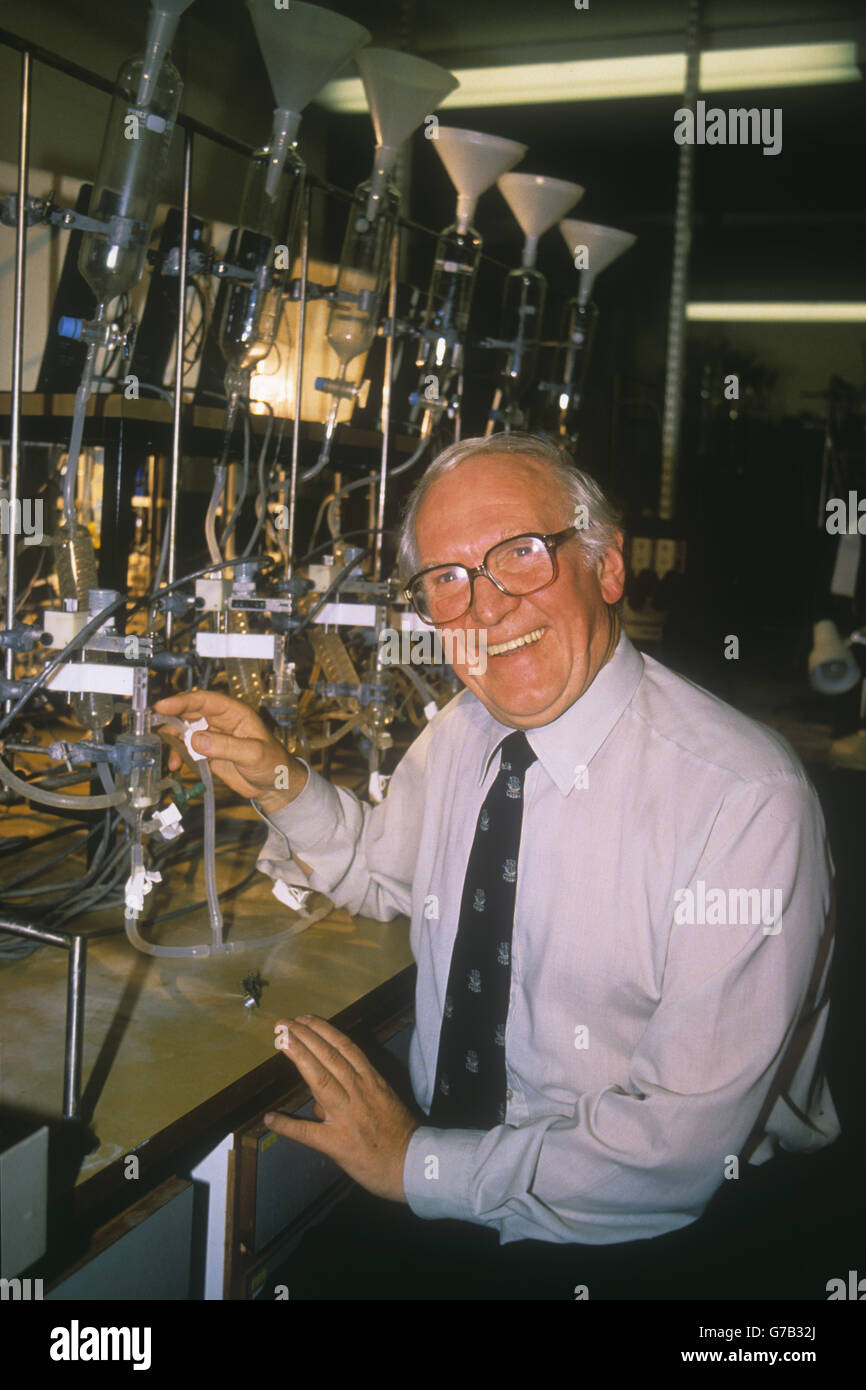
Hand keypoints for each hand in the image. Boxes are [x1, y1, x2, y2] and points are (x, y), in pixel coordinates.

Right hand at [152, 688, 306, 806]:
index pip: (205, 700)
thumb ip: (226, 747)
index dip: (183, 701)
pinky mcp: (207, 752)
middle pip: (189, 712)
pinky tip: (175, 765)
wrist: (275, 786)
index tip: (162, 706)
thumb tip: (197, 739)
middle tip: (154, 727)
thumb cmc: (273, 764)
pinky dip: (178, 754)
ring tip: (169, 754)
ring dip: (172, 740)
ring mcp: (213, 736)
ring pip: (184, 730)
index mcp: (234, 713)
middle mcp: (221, 721)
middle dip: (171, 719)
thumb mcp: (253, 754)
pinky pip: (186, 748)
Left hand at [267, 1015, 420, 1202]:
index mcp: (371, 1081)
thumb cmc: (401, 1134)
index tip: (305, 1020)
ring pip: (320, 1080)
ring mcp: (347, 1116)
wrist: (414, 1165)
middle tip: (284, 1024)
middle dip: (305, 1037)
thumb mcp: (384, 1101)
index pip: (345, 1048)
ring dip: (300, 1058)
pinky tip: (271, 1118)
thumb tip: (320, 1103)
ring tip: (282, 1042)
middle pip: (329, 1057)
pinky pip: (308, 1133)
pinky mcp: (337, 1143)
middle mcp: (359, 1092)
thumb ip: (355, 1094)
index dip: (323, 1031)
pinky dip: (288, 1126)